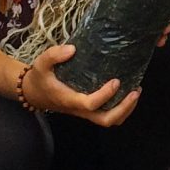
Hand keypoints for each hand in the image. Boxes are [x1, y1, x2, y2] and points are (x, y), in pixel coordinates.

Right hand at [22, 45, 142, 128]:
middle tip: (135, 91)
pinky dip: (121, 108)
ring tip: (136, 91)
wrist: (34, 93)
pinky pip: (107, 115)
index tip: (116, 81)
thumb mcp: (41, 63)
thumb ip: (54, 55)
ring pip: (109, 120)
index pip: (90, 104)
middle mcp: (79, 110)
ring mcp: (85, 112)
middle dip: (123, 108)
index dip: (105, 96)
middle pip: (105, 120)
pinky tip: (127, 92)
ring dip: (125, 110)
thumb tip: (73, 49)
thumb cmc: (40, 78)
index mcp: (69, 100)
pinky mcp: (88, 110)